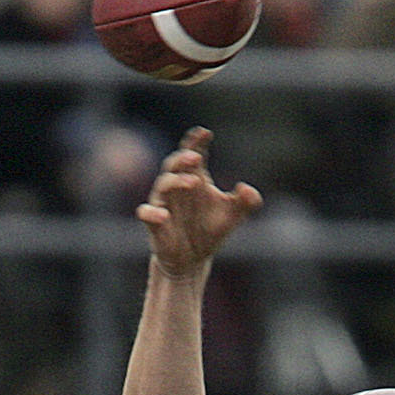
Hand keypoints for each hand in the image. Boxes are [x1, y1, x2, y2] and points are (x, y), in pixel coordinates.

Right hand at [136, 127, 260, 278]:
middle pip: (175, 163)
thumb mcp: (233, 217)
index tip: (205, 133)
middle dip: (183, 157)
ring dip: (175, 181)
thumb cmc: (210, 231)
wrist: (192, 261)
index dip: (197, 141)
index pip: (194, 152)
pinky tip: (163, 215)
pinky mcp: (155, 223)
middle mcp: (177, 186)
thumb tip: (247, 189)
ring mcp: (164, 203)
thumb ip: (246, 202)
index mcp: (196, 177)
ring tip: (192, 182)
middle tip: (196, 157)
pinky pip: (147, 213)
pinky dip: (152, 213)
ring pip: (163, 184)